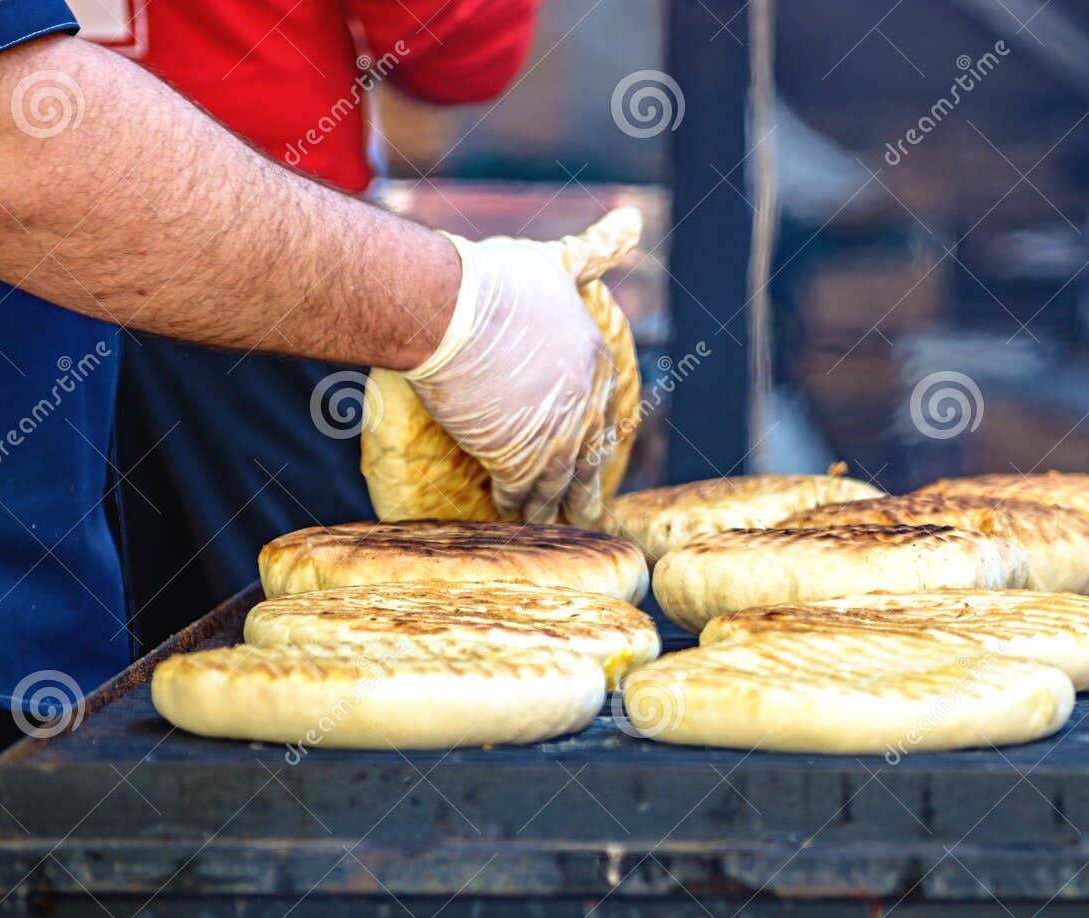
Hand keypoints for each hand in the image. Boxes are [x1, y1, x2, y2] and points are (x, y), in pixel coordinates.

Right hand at [404, 234, 615, 520]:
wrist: (455, 309)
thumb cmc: (498, 280)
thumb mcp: (557, 261)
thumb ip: (596, 249)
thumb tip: (633, 218)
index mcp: (594, 360)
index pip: (604, 409)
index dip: (599, 432)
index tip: (597, 448)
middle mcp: (585, 403)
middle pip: (592, 455)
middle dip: (589, 486)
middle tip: (591, 512)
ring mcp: (556, 435)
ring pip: (562, 482)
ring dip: (558, 508)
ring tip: (559, 527)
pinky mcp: (519, 458)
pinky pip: (522, 492)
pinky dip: (516, 507)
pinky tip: (510, 516)